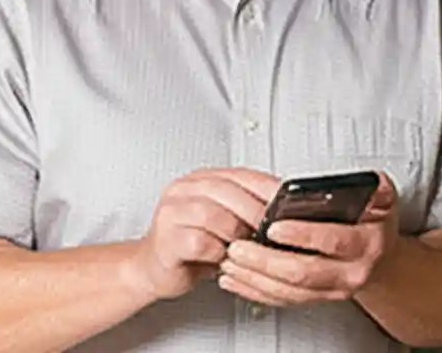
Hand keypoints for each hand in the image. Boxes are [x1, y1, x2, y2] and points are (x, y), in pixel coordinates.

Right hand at [126, 168, 279, 301]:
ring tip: (244, 248)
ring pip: (213, 214)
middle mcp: (183, 190)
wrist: (153, 268)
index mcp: (200, 179)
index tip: (288, 204)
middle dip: (256, 213)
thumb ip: (245, 208)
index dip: (268, 189)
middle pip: (226, 191)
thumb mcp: (222, 220)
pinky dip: (217, 252)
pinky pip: (200, 242)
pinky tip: (222, 259)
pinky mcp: (166, 239)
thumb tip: (285, 210)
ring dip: (236, 234)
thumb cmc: (190, 245)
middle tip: (272, 232)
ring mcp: (171, 212)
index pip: (240, 174)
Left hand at [218, 171, 400, 306]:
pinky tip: (235, 279)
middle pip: (303, 272)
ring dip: (255, 278)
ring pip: (289, 291)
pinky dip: (255, 291)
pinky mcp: (316, 299)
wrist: (381, 260)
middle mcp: (351, 272)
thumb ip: (374, 188)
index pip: (332, 241)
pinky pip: (283, 301)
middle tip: (238, 246)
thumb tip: (368, 181)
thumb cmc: (373, 224)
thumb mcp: (382, 199)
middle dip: (265, 261)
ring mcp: (333, 290)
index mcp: (366, 244)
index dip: (301, 235)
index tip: (272, 227)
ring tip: (229, 261)